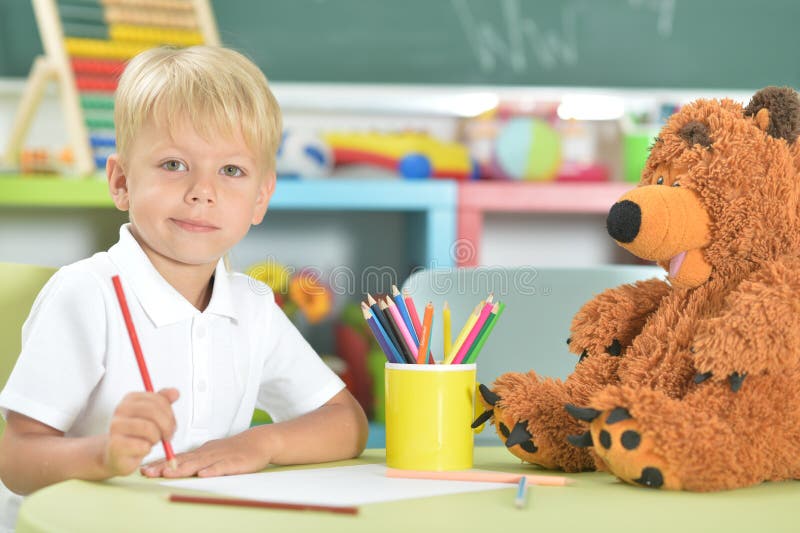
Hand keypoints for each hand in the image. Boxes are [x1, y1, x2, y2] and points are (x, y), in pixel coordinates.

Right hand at [104, 388, 178, 475]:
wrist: (117, 456)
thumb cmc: (137, 434)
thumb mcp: (152, 416)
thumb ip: (164, 402)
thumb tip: (175, 392)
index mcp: (131, 398)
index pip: (159, 400)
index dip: (170, 414)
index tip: (171, 424)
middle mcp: (121, 409)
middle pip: (154, 412)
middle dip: (167, 426)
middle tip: (168, 436)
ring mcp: (115, 426)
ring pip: (149, 429)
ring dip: (156, 439)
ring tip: (151, 442)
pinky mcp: (115, 445)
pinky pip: (143, 446)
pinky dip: (147, 450)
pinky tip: (140, 450)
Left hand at [141, 429, 271, 477]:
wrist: (259, 441)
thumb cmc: (234, 449)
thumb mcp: (212, 452)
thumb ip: (195, 459)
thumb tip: (174, 466)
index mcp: (202, 451)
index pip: (178, 457)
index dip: (160, 463)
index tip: (144, 468)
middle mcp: (208, 453)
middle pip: (184, 460)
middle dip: (164, 466)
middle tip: (147, 472)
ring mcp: (221, 457)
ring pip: (199, 463)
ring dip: (183, 468)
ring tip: (167, 473)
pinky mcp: (235, 462)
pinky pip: (222, 467)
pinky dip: (212, 470)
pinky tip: (203, 474)